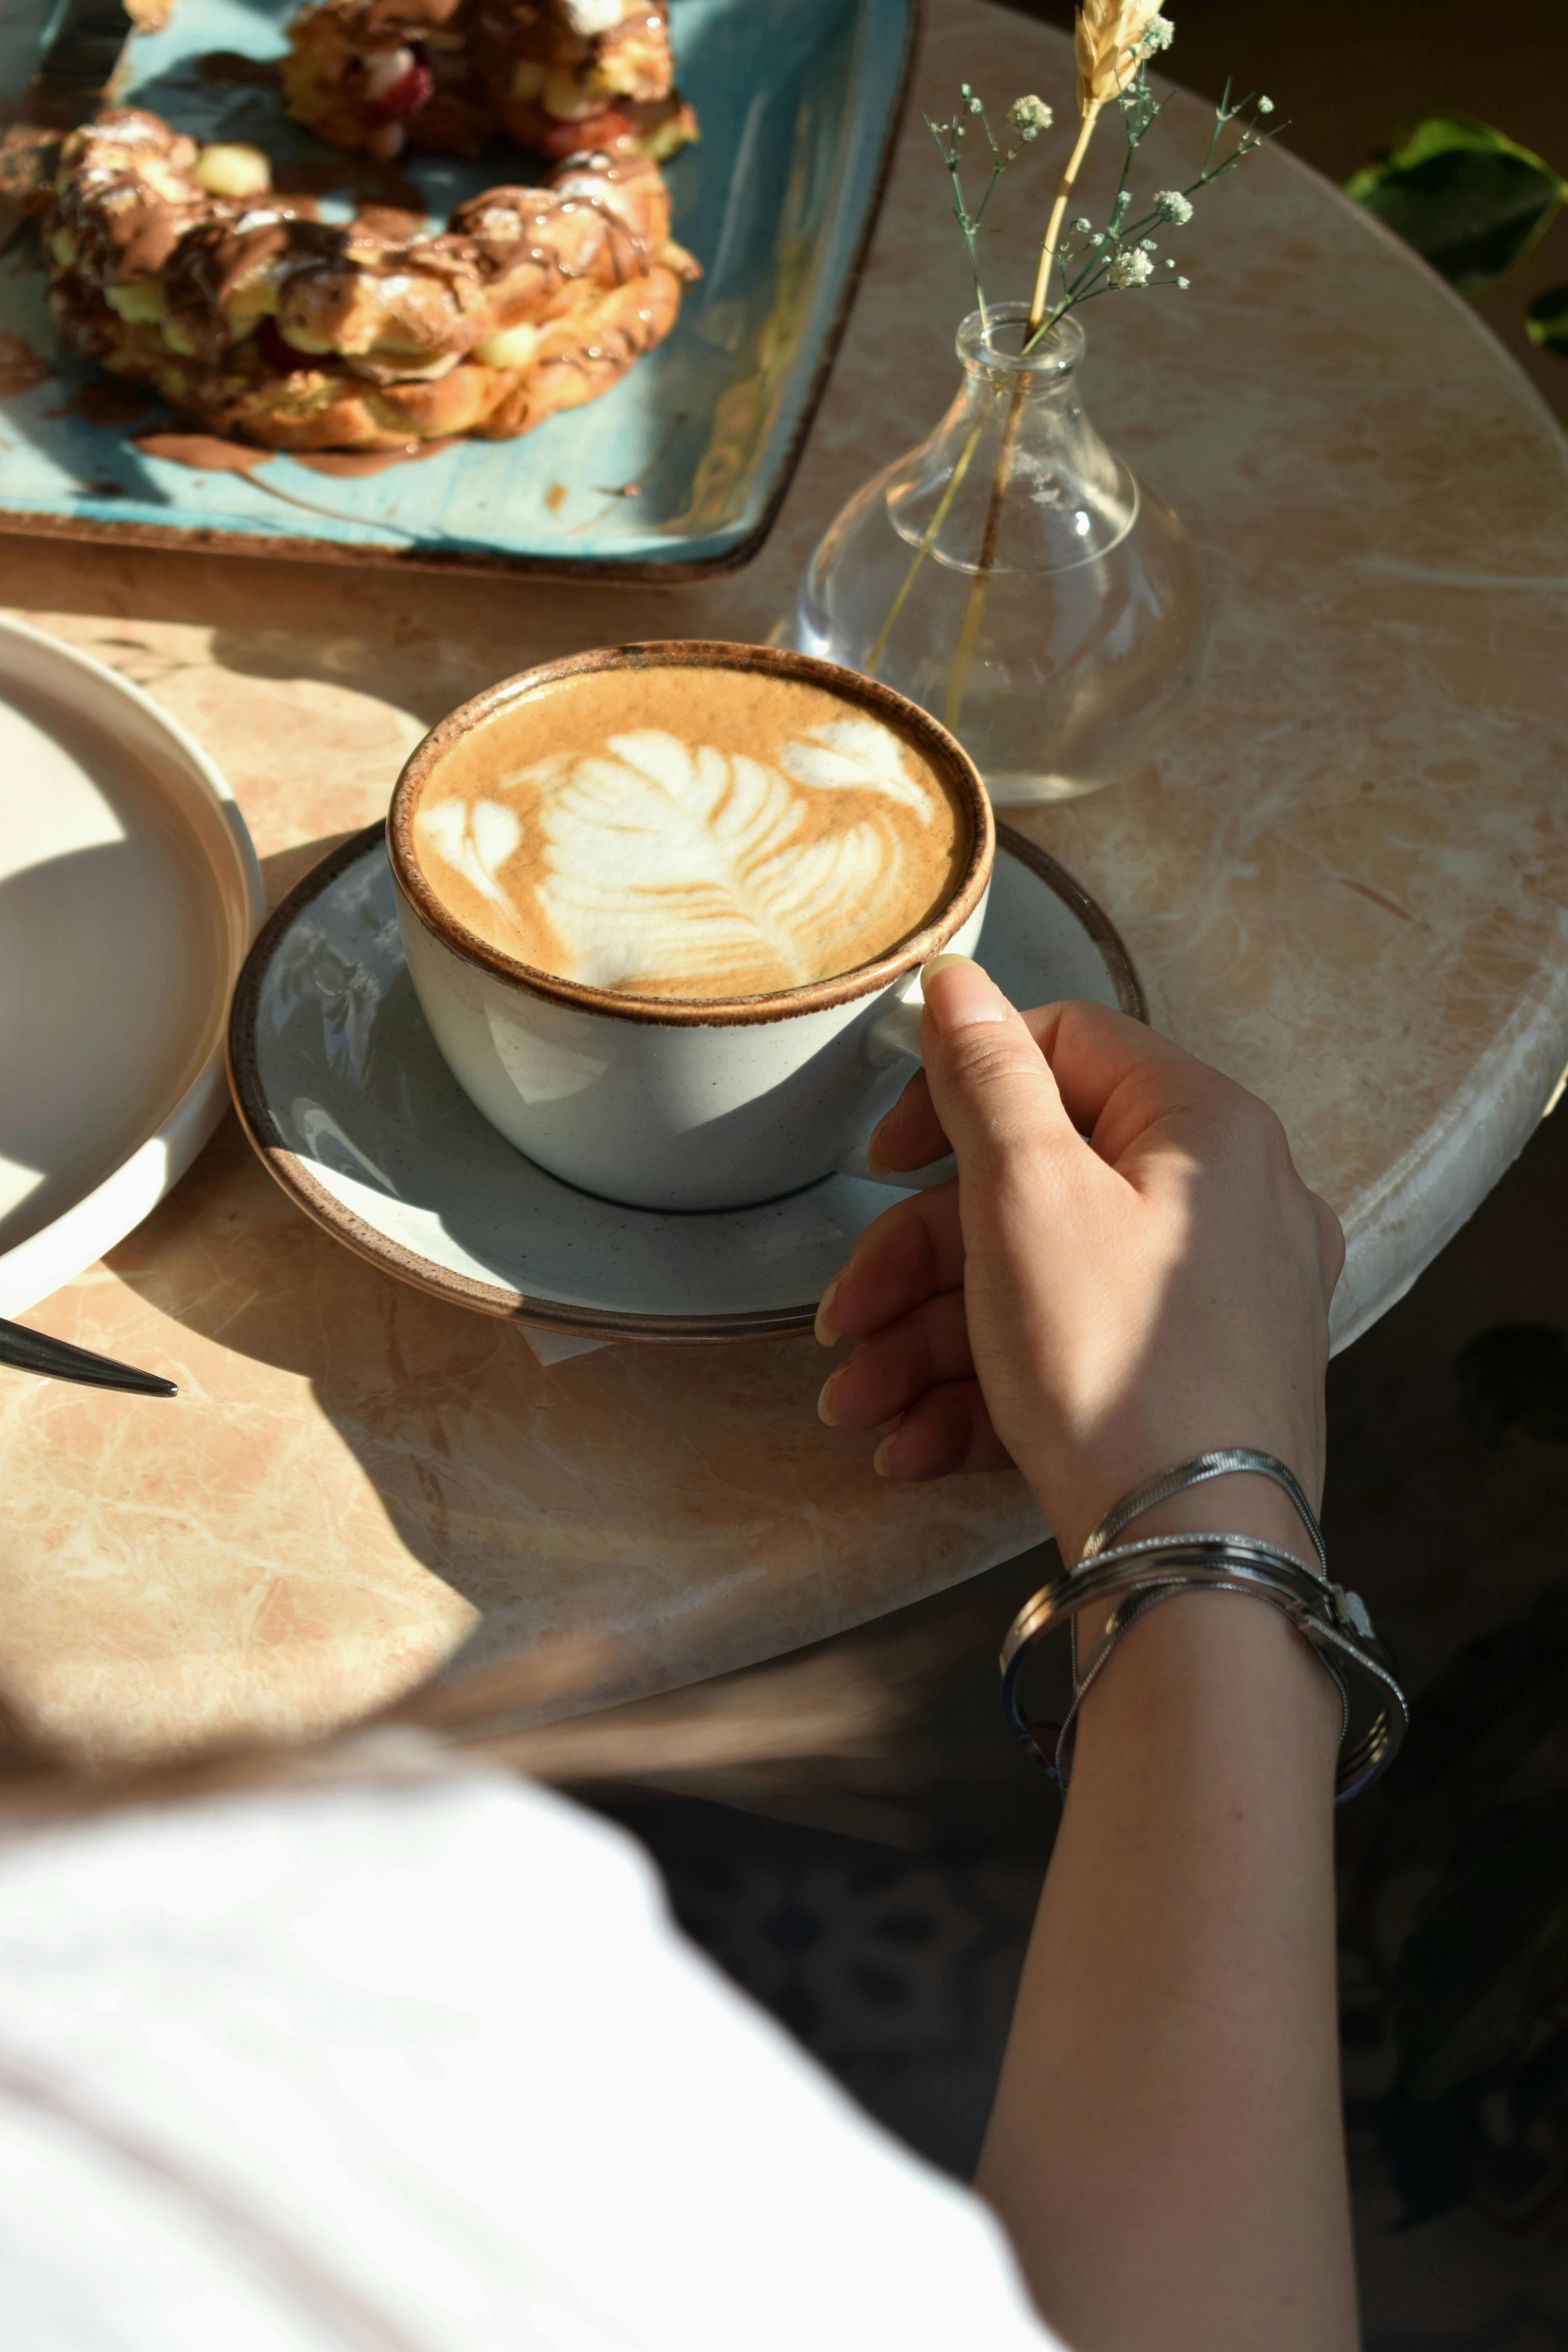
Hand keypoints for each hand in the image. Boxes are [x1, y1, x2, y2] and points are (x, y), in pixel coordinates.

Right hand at [814, 959, 1343, 1568]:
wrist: (1193, 1557)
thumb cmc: (1119, 1368)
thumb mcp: (1025, 1193)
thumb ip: (987, 1076)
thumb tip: (958, 980)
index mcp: (1206, 1128)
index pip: (1065, 1051)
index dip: (956, 1091)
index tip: (883, 1157)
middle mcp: (1230, 1204)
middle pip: (1033, 1188)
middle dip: (914, 1266)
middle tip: (839, 1323)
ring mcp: (1219, 1302)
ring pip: (1041, 1285)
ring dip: (929, 1344)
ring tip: (859, 1407)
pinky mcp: (1196, 1383)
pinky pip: (1079, 1354)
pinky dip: (989, 1392)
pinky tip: (911, 1446)